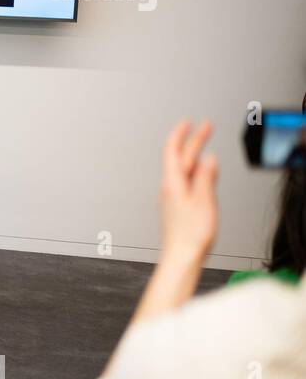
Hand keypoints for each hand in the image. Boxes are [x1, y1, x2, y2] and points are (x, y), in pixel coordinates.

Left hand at [158, 119, 218, 262]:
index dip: (180, 134)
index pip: (172, 151)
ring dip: (194, 155)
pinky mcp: (177, 205)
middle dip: (192, 141)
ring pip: (183, 170)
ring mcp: (172, 197)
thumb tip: (208, 159)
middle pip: (179, 158)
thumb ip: (206, 178)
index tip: (187, 122)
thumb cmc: (189, 235)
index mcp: (172, 183)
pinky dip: (195, 171)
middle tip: (205, 127)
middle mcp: (169, 188)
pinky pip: (186, 181)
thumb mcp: (203, 201)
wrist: (181, 256)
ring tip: (205, 144)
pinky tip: (203, 173)